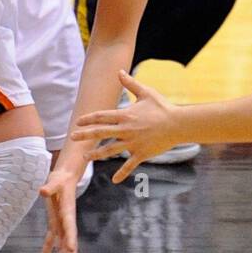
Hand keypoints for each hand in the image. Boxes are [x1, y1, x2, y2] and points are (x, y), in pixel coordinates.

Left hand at [38, 163, 78, 252]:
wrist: (66, 177)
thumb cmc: (61, 178)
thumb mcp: (55, 180)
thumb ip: (50, 186)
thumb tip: (42, 191)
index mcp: (68, 212)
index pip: (69, 227)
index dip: (70, 238)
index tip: (71, 250)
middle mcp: (66, 221)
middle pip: (68, 243)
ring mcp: (61, 224)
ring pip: (62, 246)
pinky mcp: (55, 223)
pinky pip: (51, 240)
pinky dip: (46, 251)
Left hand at [71, 69, 179, 183]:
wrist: (178, 124)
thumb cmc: (162, 107)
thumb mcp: (146, 92)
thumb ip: (130, 83)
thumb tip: (119, 71)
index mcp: (125, 115)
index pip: (102, 117)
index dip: (88, 119)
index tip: (78, 122)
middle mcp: (126, 129)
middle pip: (101, 133)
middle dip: (85, 135)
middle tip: (72, 138)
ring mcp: (133, 143)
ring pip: (111, 150)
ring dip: (97, 154)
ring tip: (86, 157)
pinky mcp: (142, 153)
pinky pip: (129, 165)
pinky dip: (122, 173)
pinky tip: (114, 180)